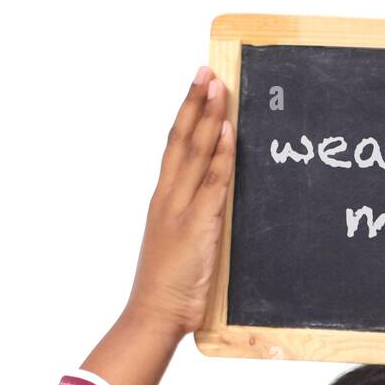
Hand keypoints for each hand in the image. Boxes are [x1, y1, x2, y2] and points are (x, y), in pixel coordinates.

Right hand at [124, 65, 235, 338]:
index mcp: (163, 201)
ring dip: (209, 117)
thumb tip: (210, 210)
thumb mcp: (177, 246)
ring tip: (219, 87)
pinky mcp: (199, 224)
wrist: (155, 313)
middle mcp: (169, 198)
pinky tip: (228, 131)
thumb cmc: (167, 288)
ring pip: (196, 153)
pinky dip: (222, 156)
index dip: (184, 115)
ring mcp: (182, 209)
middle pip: (182, 140)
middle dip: (195, 103)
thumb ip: (191, 223)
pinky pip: (214, 182)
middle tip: (207, 71)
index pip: (173, 148)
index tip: (195, 87)